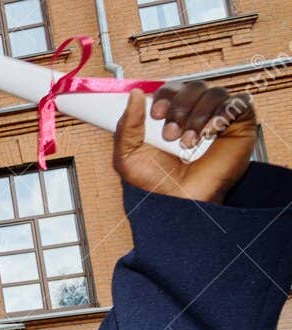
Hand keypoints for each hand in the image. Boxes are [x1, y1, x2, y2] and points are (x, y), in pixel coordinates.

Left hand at [114, 81, 255, 203]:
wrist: (179, 204)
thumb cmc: (156, 185)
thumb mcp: (128, 156)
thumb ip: (127, 125)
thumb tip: (134, 94)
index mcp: (170, 117)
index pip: (171, 88)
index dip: (165, 95)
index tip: (156, 114)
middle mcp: (194, 114)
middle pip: (192, 86)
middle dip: (179, 108)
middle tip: (170, 135)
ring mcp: (218, 118)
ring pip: (213, 93)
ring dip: (197, 116)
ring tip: (188, 143)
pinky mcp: (240, 125)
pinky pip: (238, 102)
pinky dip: (222, 114)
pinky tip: (211, 132)